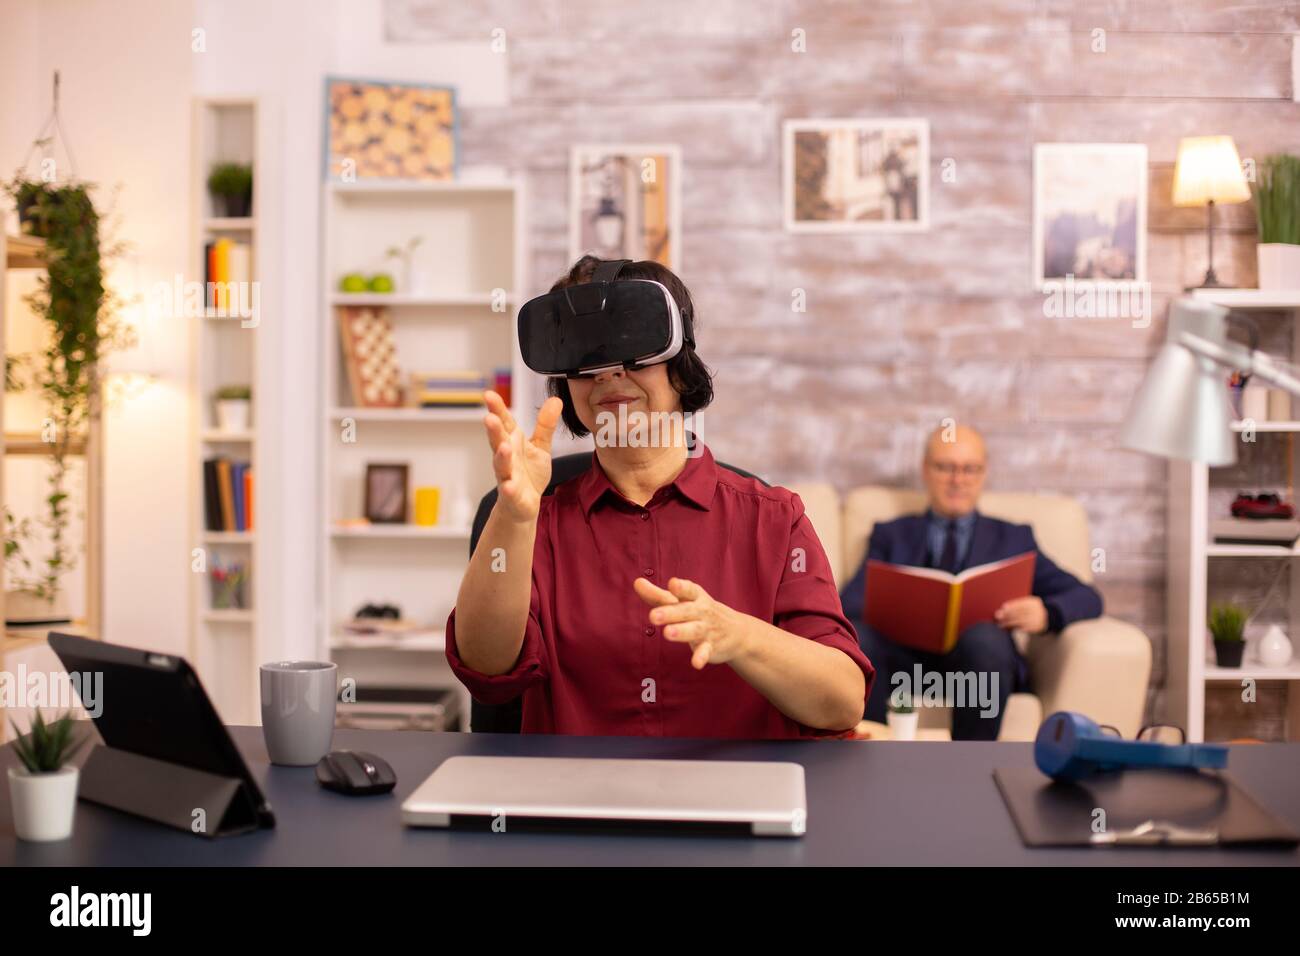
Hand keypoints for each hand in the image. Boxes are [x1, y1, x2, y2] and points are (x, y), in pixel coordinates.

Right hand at [482, 390, 561, 522]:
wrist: (524, 505)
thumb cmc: (529, 473)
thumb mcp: (540, 447)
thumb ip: (545, 425)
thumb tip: (555, 400)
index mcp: (512, 442)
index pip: (504, 423)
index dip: (497, 409)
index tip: (489, 395)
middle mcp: (506, 457)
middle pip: (498, 441)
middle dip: (494, 430)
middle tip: (490, 417)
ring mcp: (507, 476)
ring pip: (501, 465)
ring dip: (501, 456)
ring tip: (503, 447)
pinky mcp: (512, 496)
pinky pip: (509, 492)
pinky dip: (508, 489)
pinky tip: (508, 486)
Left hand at [633, 577, 750, 669]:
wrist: (736, 631)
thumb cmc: (700, 611)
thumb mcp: (682, 601)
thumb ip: (658, 594)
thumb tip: (636, 582)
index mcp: (694, 597)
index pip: (688, 590)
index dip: (681, 587)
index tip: (672, 584)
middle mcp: (701, 611)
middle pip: (685, 611)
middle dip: (670, 613)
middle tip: (653, 616)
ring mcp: (706, 629)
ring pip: (694, 630)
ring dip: (682, 632)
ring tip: (667, 633)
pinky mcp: (711, 647)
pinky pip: (705, 651)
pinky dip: (701, 657)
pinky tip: (696, 663)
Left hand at [994, 596, 1048, 633]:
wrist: (1048, 617)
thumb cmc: (1032, 609)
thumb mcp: (1027, 604)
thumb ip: (1017, 605)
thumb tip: (1003, 608)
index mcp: (1033, 602)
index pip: (1022, 603)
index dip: (1012, 605)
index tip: (1003, 607)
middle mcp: (1036, 611)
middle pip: (1020, 612)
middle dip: (1008, 614)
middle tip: (998, 616)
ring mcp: (1036, 620)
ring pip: (1020, 621)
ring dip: (1009, 623)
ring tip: (1000, 624)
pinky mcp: (1036, 628)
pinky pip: (1023, 628)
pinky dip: (1014, 627)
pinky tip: (1008, 627)